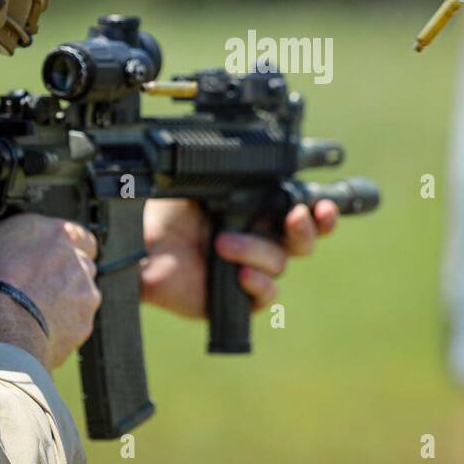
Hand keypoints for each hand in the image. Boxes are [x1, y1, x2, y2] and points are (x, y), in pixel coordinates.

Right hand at [0, 213, 100, 369]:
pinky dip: (63, 326)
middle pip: (82, 267)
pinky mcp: (84, 323)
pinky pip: (76, 323)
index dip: (66, 250)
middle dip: (66, 276)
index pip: (81, 238)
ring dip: (66, 301)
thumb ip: (11, 231)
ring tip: (35, 312)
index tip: (51, 260)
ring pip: (81, 296)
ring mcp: (86, 293)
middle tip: (38, 287)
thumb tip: (5, 231)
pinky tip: (39, 329)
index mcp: (61, 234)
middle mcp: (80, 261)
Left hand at [139, 198, 339, 318]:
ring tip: (221, 244)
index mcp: (256, 212)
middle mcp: (258, 240)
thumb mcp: (205, 183)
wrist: (140, 247)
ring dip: (255, 250)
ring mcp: (250, 270)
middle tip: (295, 218)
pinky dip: (258, 284)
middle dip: (306, 228)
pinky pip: (266, 295)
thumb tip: (271, 165)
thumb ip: (241, 179)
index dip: (320, 211)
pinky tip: (240, 275)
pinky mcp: (239, 298)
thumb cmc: (166, 213)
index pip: (300, 211)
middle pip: (304, 240)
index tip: (323, 206)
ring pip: (279, 262)